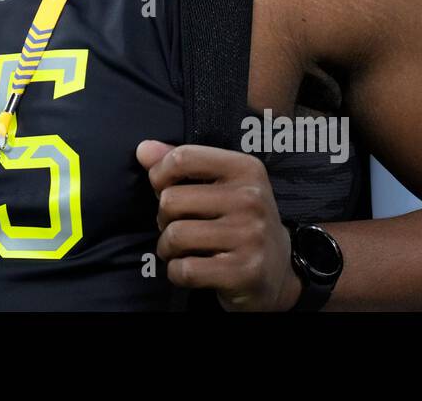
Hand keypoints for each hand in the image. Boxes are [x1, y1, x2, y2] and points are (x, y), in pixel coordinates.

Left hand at [136, 140, 300, 310]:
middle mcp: (251, 199)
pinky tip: (190, 268)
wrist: (279, 270)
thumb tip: (143, 149)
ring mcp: (250, 237)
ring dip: (167, 247)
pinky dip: (176, 272)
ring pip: (175, 235)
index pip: (183, 157)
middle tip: (176, 226)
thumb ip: (181, 165)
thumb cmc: (238, 220)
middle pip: (171, 200)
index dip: (159, 174)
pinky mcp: (244, 272)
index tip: (162, 188)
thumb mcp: (220, 185)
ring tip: (180, 249)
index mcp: (246, 169)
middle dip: (163, 217)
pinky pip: (185, 269)